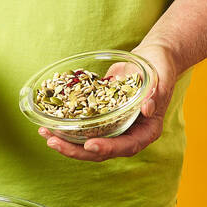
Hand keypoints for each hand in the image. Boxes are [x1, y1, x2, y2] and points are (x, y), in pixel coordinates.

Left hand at [38, 40, 178, 162]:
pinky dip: (66, 124)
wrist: (151, 57)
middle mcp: (129, 132)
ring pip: (89, 140)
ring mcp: (113, 125)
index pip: (127, 146)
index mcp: (147, 130)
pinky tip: (47, 121)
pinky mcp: (101, 115)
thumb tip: (147, 108)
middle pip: (102, 150)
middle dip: (76, 149)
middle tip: (54, 143)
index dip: (108, 148)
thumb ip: (156, 93)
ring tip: (45, 133)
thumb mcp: (161, 77)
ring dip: (66, 140)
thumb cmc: (160, 67)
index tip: (89, 144)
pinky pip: (83, 124)